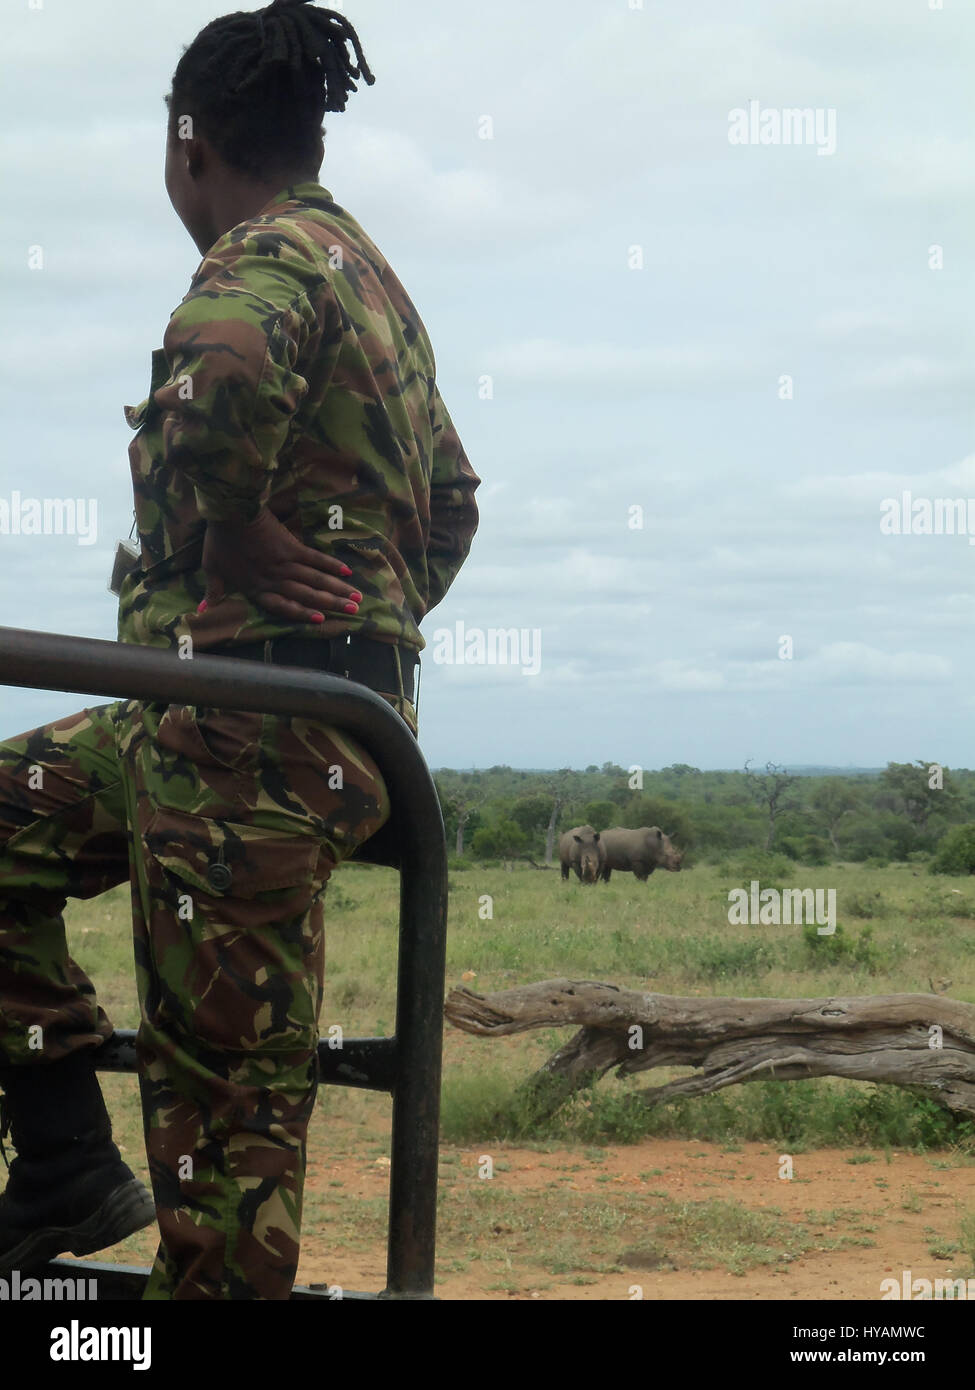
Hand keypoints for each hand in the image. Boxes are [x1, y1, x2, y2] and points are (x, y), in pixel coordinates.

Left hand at [198, 509, 361, 623]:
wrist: (230, 514)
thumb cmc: (219, 541)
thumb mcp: (211, 568)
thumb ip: (213, 591)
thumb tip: (203, 610)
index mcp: (255, 588)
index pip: (282, 607)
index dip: (302, 614)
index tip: (322, 620)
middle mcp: (274, 579)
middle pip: (307, 595)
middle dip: (331, 604)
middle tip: (352, 611)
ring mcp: (285, 563)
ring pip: (315, 580)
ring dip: (337, 589)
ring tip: (356, 597)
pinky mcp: (292, 546)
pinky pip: (314, 559)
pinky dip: (331, 565)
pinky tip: (347, 571)